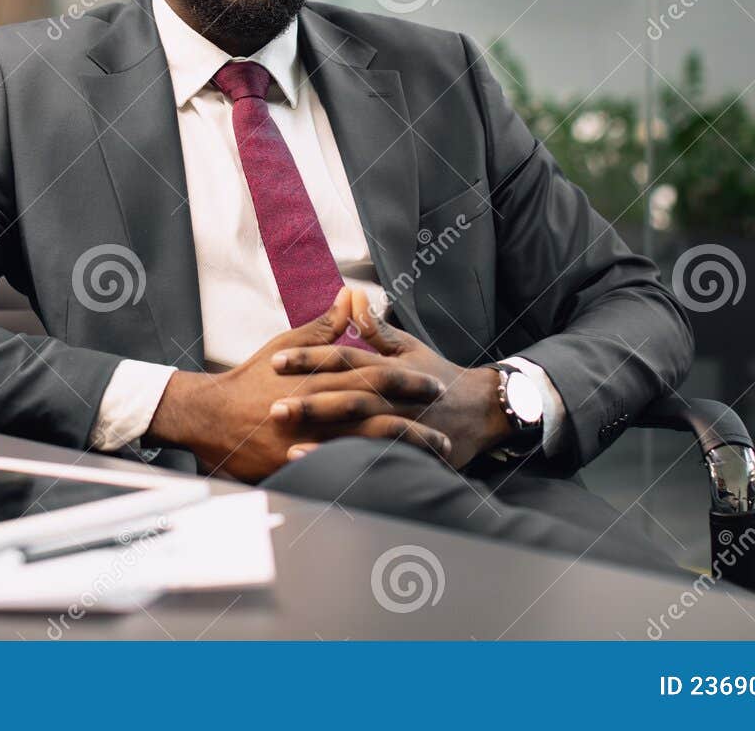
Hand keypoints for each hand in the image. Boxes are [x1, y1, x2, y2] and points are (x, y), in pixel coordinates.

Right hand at [144, 289, 453, 482]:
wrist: (211, 416)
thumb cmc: (251, 377)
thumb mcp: (288, 344)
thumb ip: (325, 326)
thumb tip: (351, 295)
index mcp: (322, 376)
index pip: (376, 375)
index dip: (409, 380)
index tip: (434, 385)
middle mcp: (321, 408)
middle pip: (380, 415)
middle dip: (417, 424)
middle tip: (446, 431)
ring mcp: (311, 440)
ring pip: (368, 448)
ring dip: (404, 453)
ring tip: (433, 460)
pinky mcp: (300, 465)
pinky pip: (344, 474)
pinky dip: (372, 476)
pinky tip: (395, 482)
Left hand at [270, 289, 512, 468]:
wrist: (482, 410)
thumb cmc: (438, 374)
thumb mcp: (407, 346)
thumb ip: (374, 326)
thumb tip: (350, 294)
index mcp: (389, 365)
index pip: (344, 356)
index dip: (310, 358)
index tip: (276, 360)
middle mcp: (394, 393)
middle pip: (347, 392)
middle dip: (309, 397)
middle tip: (272, 404)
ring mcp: (402, 422)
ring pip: (358, 424)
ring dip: (321, 430)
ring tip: (286, 434)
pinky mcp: (408, 449)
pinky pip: (371, 455)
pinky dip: (340, 457)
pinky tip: (312, 460)